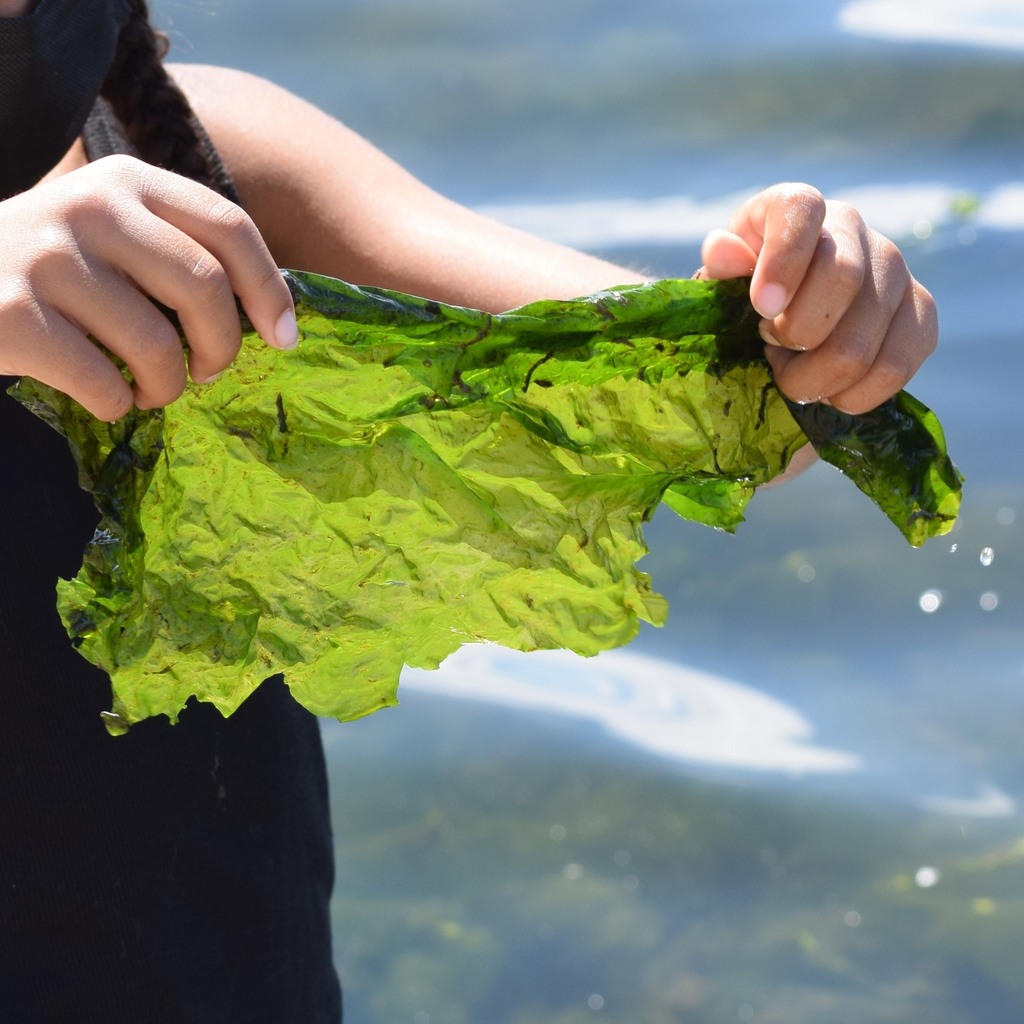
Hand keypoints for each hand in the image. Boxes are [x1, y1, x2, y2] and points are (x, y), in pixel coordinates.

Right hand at [0, 154, 296, 419]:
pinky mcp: (15, 314)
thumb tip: (272, 316)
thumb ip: (175, 251)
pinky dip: (117, 406)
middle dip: (222, 349)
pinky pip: (106, 384)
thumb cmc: (46, 268)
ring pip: (159, 347)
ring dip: (166, 388)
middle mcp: (91, 206)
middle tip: (207, 373)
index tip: (285, 339)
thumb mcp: (110, 231)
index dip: (270, 290)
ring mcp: (49, 257)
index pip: (230, 228)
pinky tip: (104, 397)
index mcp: (127, 180)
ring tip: (148, 390)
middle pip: (206, 290)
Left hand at [699, 183, 936, 413]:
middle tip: (772, 347)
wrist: (786, 323)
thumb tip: (723, 249)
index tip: (763, 307)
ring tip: (794, 372)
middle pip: (841, 280)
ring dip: (814, 378)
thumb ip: (720, 267)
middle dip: (795, 334)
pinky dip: (852, 395)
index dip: (783, 259)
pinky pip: (895, 367)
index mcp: (799, 209)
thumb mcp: (721, 283)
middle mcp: (854, 229)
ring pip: (861, 342)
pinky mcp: (921, 314)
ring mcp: (896, 270)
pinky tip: (828, 389)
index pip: (802, 210)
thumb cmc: (745, 298)